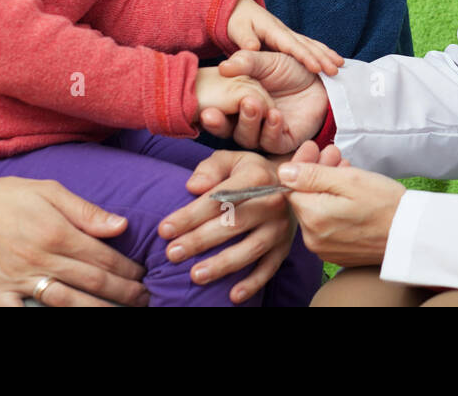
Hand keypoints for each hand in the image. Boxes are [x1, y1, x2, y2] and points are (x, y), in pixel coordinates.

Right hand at [0, 172, 148, 306]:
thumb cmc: (7, 195)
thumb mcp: (50, 191)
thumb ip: (86, 211)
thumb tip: (121, 226)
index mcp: (57, 232)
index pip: (102, 257)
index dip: (126, 269)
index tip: (142, 275)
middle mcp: (40, 258)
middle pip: (91, 282)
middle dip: (122, 293)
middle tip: (143, 298)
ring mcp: (18, 279)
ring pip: (66, 303)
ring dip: (97, 310)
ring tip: (119, 313)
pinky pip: (22, 315)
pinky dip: (41, 319)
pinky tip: (65, 320)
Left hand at [158, 150, 296, 303]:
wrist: (292, 185)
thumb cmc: (250, 173)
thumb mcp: (232, 160)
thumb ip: (210, 168)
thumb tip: (193, 187)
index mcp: (256, 177)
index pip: (219, 198)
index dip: (190, 215)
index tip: (165, 230)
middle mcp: (272, 202)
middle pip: (233, 224)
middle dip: (200, 241)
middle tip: (172, 254)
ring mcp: (280, 227)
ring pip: (250, 249)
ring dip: (222, 265)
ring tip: (195, 275)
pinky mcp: (285, 247)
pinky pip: (270, 268)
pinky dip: (253, 284)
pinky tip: (233, 296)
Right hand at [203, 50, 328, 153]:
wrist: (318, 78)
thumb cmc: (287, 69)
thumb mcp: (265, 61)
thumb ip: (246, 62)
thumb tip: (224, 67)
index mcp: (234, 104)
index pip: (216, 114)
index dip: (209, 115)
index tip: (206, 110)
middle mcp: (245, 122)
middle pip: (226, 130)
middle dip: (221, 123)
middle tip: (218, 112)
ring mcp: (263, 134)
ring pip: (247, 137)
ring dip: (249, 122)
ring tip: (255, 103)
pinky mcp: (283, 142)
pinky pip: (272, 142)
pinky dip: (272, 129)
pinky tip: (275, 115)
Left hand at [225, 0, 343, 75]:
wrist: (240, 9)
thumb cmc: (237, 21)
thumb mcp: (237, 29)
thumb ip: (245, 39)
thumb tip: (253, 48)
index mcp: (273, 31)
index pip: (292, 46)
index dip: (305, 57)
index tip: (317, 68)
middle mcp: (285, 32)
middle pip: (307, 45)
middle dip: (323, 57)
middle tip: (337, 68)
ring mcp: (289, 35)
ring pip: (311, 45)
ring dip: (326, 54)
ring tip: (341, 65)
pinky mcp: (289, 39)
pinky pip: (308, 46)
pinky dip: (322, 52)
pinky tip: (332, 59)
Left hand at [276, 156, 405, 267]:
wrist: (412, 235)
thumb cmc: (386, 204)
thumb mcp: (349, 180)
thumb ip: (312, 175)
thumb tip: (283, 172)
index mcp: (313, 219)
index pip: (291, 187)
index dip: (303, 165)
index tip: (316, 148)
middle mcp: (313, 239)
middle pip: (304, 198)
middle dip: (316, 173)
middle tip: (334, 154)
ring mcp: (325, 249)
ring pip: (315, 209)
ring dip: (326, 187)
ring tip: (345, 169)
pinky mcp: (337, 253)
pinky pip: (327, 224)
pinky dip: (333, 205)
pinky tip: (349, 192)